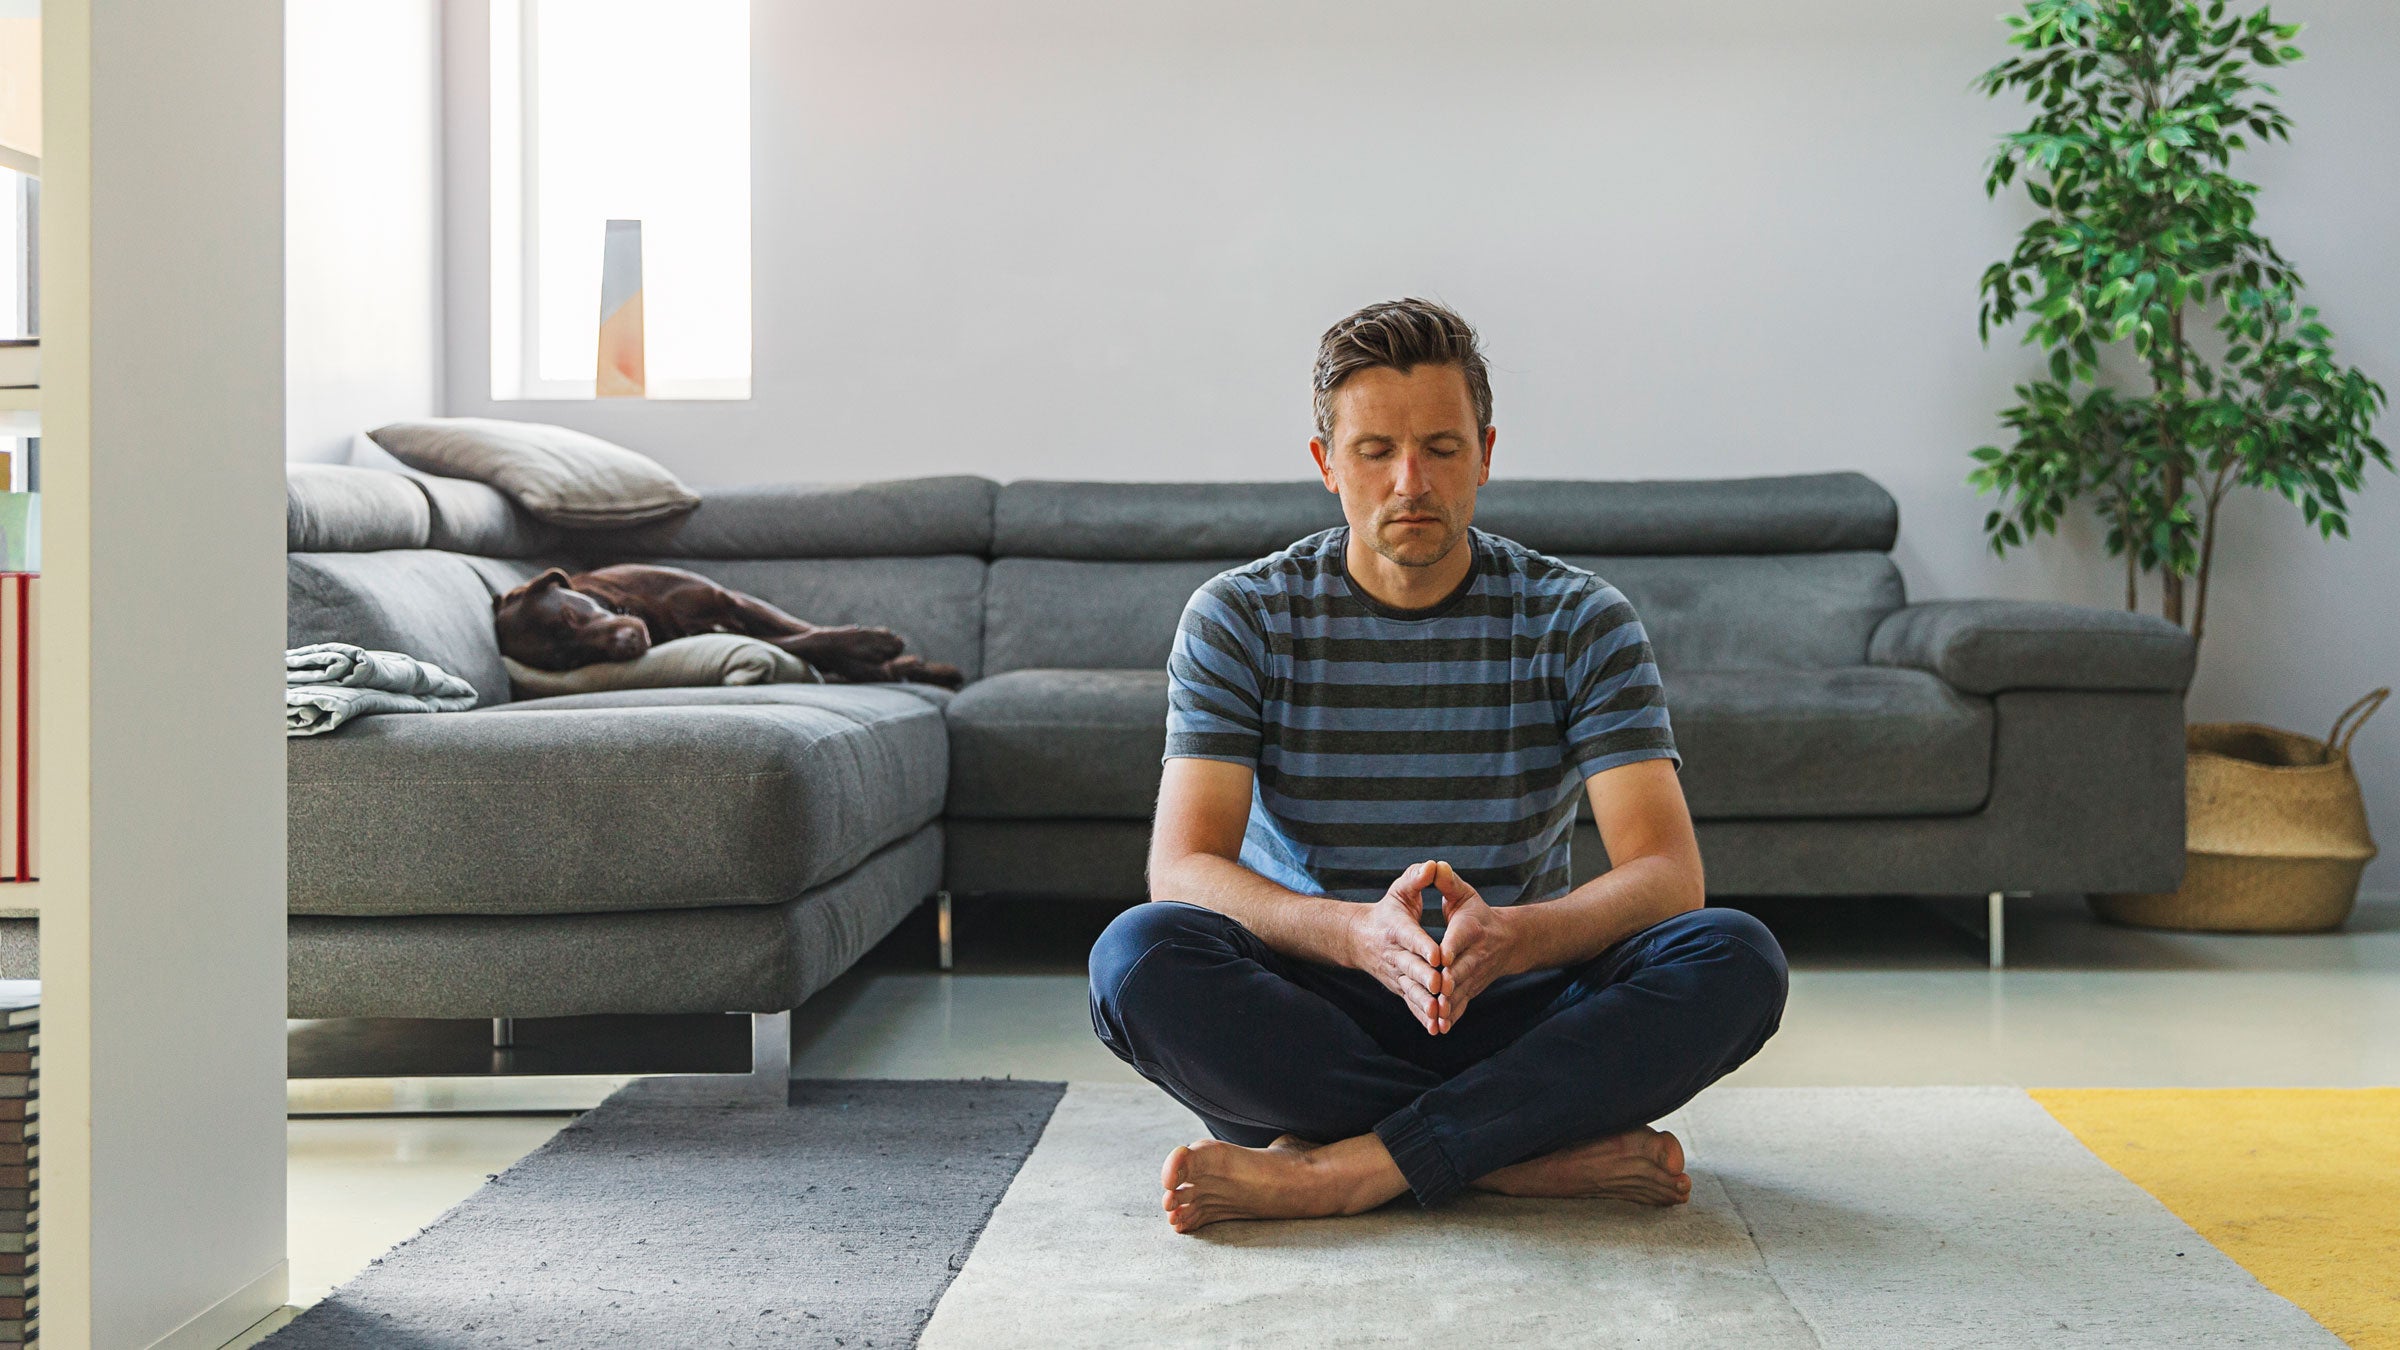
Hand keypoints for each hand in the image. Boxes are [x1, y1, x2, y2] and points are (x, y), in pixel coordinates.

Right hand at [1349, 861, 1447, 1033]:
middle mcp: (1394, 954)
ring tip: (1438, 1014)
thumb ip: (1416, 878)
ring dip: (1423, 1003)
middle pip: (1410, 967)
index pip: (1411, 937)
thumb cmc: (1388, 911)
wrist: (1359, 938)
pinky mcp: (1399, 988)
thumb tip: (1432, 865)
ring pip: (1411, 990)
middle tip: (1440, 987)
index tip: (1438, 954)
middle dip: (1425, 978)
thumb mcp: (1400, 890)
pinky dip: (1421, 1016)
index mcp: (1396, 928)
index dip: (1424, 945)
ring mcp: (1395, 974)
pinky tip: (1436, 1029)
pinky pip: (1411, 1004)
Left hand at [1431, 862, 1521, 1031]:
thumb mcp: (1464, 893)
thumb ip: (1447, 881)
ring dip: (1449, 1005)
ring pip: (1461, 991)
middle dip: (1449, 982)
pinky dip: (1452, 1017)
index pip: (1460, 938)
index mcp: (1471, 928)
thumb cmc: (1478, 913)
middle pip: (1461, 969)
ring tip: (1436, 1017)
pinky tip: (1439, 1029)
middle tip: (1437, 992)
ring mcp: (1475, 974)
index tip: (1441, 956)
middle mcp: (1476, 954)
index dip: (1451, 946)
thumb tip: (1435, 866)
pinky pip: (1463, 1004)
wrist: (1508, 941)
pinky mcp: (1473, 989)